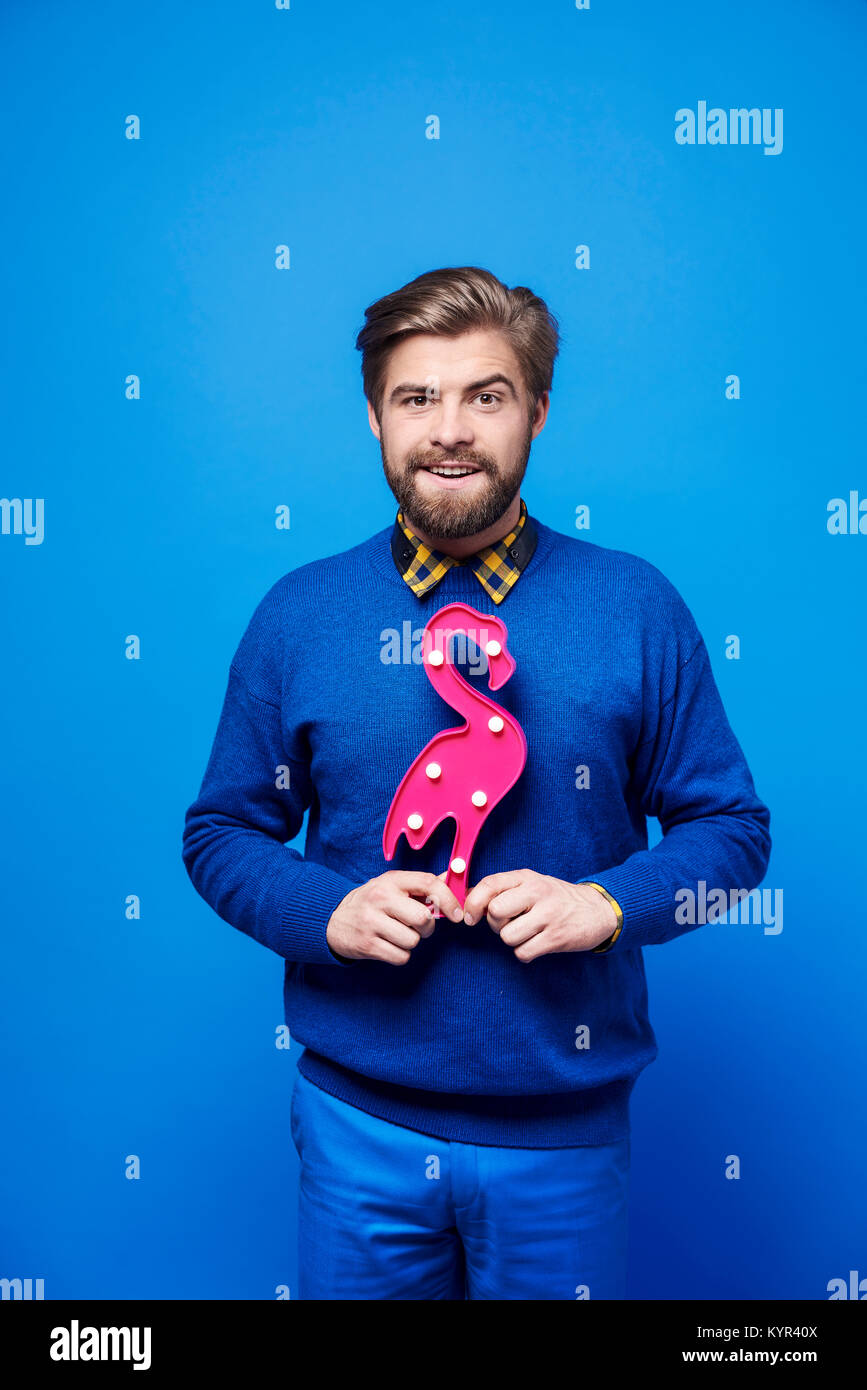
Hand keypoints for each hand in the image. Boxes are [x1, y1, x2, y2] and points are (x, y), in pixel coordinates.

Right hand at [326, 870, 464, 964]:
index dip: (448, 899)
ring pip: (413, 940)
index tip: (456, 914)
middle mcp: (380, 898)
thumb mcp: (393, 886)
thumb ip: (423, 885)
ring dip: (411, 942)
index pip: (428, 883)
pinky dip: (400, 955)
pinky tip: (389, 945)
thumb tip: (456, 880)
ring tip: (397, 934)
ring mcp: (371, 922)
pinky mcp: (367, 944)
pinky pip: (401, 957)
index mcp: (391, 880)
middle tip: (417, 926)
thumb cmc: (373, 902)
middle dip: (426, 927)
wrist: (334, 920)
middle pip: (422, 918)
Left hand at [461, 869, 617, 961]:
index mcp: (527, 878)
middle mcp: (537, 893)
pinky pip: (523, 953)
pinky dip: (524, 952)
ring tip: (526, 933)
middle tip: (509, 923)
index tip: (470, 917)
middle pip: (495, 912)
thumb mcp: (531, 884)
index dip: (473, 903)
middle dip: (495, 924)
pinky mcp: (556, 938)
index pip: (490, 884)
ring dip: (512, 940)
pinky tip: (535, 943)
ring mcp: (548, 916)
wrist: (597, 911)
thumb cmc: (556, 898)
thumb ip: (502, 889)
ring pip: (507, 936)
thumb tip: (466, 896)